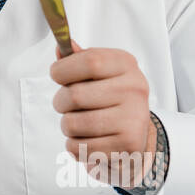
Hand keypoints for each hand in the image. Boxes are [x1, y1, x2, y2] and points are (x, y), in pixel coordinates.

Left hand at [48, 38, 155, 188]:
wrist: (137, 135)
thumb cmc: (110, 98)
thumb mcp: (99, 73)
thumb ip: (78, 59)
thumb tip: (61, 46)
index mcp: (126, 65)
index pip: (90, 61)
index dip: (63, 69)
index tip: (56, 75)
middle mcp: (134, 89)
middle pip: (75, 95)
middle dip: (60, 102)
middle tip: (66, 105)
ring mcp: (133, 119)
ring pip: (72, 124)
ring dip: (67, 126)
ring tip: (79, 124)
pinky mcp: (126, 146)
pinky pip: (78, 147)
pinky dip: (74, 145)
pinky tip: (89, 140)